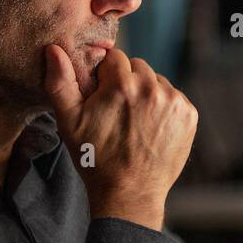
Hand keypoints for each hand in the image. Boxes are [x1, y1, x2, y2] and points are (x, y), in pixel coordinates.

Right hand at [44, 44, 197, 231]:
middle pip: (137, 67)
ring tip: (135, 121)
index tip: (102, 96)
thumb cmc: (95, 158)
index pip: (114, 58)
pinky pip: (174, 97)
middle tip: (118, 111)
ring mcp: (174, 101)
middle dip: (127, 82)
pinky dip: (164, 106)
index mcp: (122, 84)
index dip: (105, 76)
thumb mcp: (69, 121)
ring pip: (157, 81)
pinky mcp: (189, 114)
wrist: (130, 193)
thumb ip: (60, 82)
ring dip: (146, 93)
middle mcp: (152, 88)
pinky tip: (151, 127)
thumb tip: (53, 49)